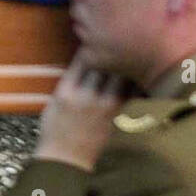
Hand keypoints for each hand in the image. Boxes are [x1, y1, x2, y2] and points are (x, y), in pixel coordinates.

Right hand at [35, 48, 131, 171]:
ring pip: (122, 76)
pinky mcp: (119, 115)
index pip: (84, 58)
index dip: (93, 44)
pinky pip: (132, 92)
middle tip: (123, 37)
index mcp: (68, 91)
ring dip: (128, 62)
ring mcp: (105, 106)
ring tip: (135, 49)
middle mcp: (87, 97)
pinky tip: (141, 71)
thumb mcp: (54, 101)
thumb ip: (70, 80)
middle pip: (106, 64)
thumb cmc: (56, 128)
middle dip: (114, 49)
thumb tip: (86, 58)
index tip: (99, 36)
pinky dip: (136, 80)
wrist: (67, 160)